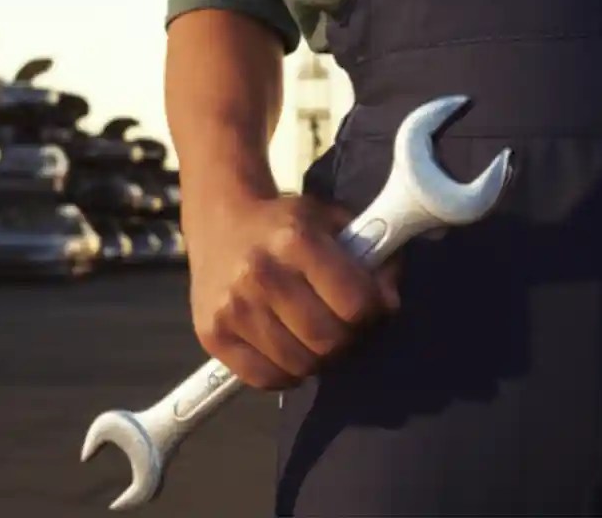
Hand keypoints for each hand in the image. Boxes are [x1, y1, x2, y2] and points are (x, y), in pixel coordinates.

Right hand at [188, 194, 401, 389]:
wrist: (220, 222)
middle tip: (343, 327)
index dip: (373, 311)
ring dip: (317, 359)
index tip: (369, 307)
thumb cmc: (287, 225)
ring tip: (314, 337)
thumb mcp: (335, 222)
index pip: (356, 304)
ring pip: (300, 365)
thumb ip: (373, 257)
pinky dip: (285, 373)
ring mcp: (231, 307)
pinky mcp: (211, 333)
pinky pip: (264, 378)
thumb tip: (389, 304)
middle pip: (328, 341)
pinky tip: (288, 350)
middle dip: (347, 339)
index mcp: (295, 239)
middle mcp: (259, 274)